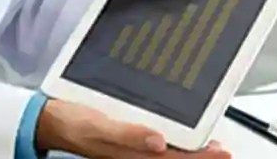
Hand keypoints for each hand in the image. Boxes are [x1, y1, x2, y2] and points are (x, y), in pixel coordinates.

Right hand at [36, 98, 231, 158]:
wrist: (53, 121)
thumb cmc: (75, 124)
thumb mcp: (99, 127)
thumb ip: (128, 135)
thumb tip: (158, 141)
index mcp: (132, 154)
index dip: (200, 157)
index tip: (221, 150)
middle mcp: (135, 155)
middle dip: (201, 156)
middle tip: (223, 150)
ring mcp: (131, 151)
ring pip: (168, 156)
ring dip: (189, 151)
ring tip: (210, 146)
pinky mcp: (127, 143)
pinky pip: (156, 149)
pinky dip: (172, 144)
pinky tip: (178, 138)